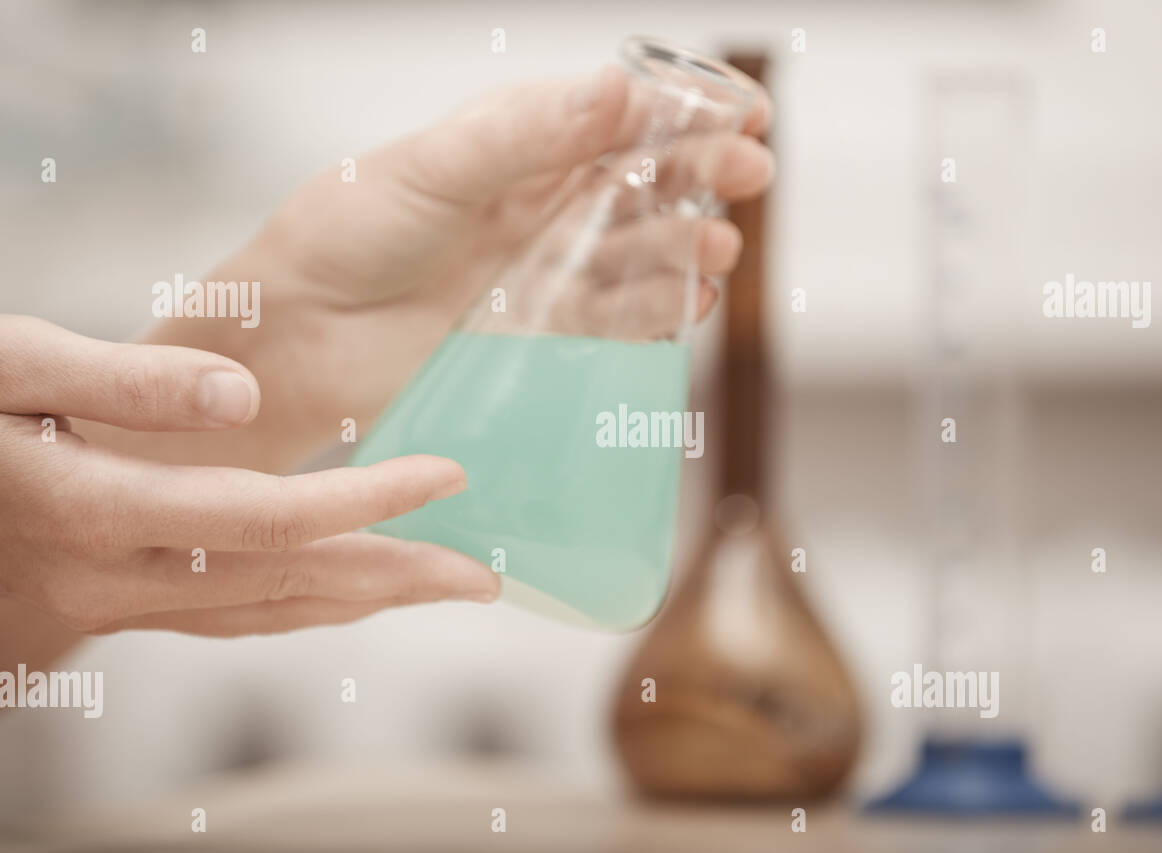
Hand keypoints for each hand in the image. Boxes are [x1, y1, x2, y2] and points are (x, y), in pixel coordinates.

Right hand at [0, 315, 498, 648]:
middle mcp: (114, 577)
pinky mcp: (107, 610)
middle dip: (396, 580)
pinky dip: (301, 611)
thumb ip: (121, 378)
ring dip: (363, 604)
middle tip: (487, 573)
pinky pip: (226, 623)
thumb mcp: (1, 365)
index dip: (369, 503)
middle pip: (290, 587)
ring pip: (264, 618)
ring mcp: (111, 608)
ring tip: (443, 589)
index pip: (271, 519)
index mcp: (96, 508)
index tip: (448, 475)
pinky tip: (344, 597)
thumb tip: (242, 394)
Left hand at [125, 67, 773, 471]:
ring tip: (718, 247)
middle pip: (643, 183)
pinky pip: (619, 322)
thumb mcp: (433, 170)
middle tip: (751, 172)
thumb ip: (527, 136)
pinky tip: (690, 305)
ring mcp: (543, 274)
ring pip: (641, 254)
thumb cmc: (343, 238)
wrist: (298, 344)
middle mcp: (537, 207)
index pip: (615, 117)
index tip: (741, 109)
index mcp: (513, 146)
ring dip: (688, 247)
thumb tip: (620, 88)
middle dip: (701, 174)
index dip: (681, 111)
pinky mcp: (543, 339)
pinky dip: (660, 314)